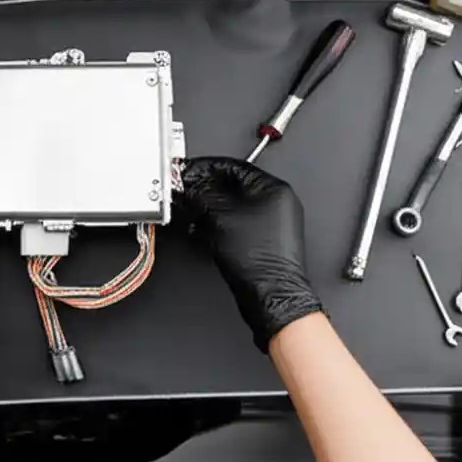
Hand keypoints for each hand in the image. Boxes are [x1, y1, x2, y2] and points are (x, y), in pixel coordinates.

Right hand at [177, 157, 322, 352]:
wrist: (271, 295)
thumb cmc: (258, 260)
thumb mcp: (220, 218)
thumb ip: (201, 196)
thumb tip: (188, 186)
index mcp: (273, 189)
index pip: (234, 166)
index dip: (206, 167)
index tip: (187, 172)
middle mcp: (276, 202)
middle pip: (232, 186)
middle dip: (205, 189)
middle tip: (185, 192)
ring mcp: (271, 222)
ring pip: (232, 205)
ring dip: (209, 207)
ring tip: (190, 212)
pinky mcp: (262, 239)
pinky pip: (235, 222)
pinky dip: (217, 222)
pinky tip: (201, 229)